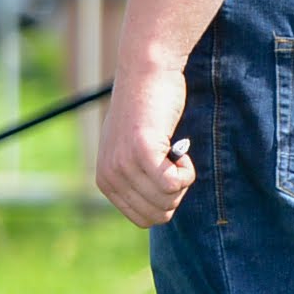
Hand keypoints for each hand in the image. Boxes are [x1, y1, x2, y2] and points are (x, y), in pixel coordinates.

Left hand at [95, 58, 193, 227]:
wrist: (147, 73)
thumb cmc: (148, 112)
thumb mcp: (133, 151)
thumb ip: (138, 179)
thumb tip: (158, 212)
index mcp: (106, 182)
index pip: (144, 220)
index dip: (166, 201)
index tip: (166, 172)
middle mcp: (109, 177)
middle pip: (159, 214)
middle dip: (176, 193)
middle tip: (173, 161)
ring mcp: (123, 164)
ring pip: (169, 199)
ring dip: (183, 179)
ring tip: (173, 150)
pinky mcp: (141, 151)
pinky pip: (173, 184)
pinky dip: (187, 171)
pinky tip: (179, 149)